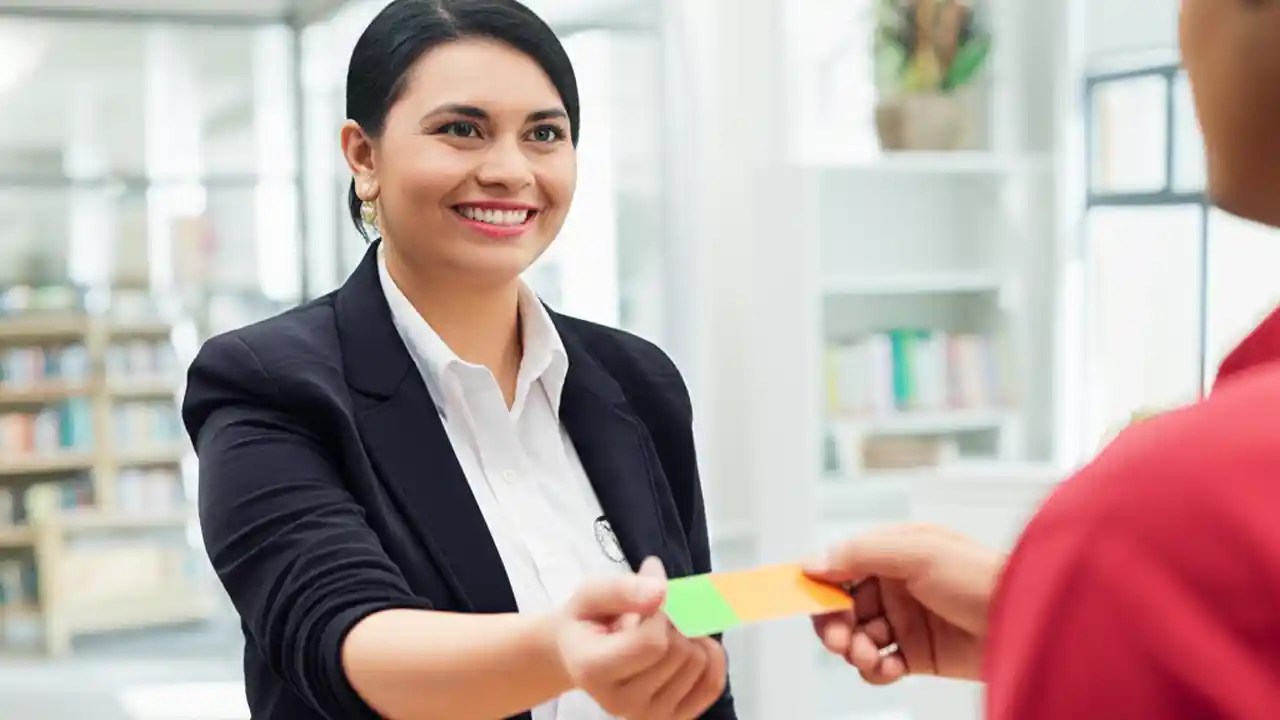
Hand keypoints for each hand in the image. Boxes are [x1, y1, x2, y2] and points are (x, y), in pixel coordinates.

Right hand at [553, 557, 726, 718]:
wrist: (580, 655)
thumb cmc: (587, 621)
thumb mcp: (592, 593)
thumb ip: (622, 589)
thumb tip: (660, 592)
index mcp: (594, 671)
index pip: (653, 643)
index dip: (662, 614)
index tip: (648, 601)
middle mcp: (620, 703)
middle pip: (680, 652)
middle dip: (675, 623)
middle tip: (654, 617)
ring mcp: (648, 716)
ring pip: (699, 663)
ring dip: (691, 636)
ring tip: (663, 633)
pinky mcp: (672, 719)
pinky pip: (713, 684)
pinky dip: (711, 657)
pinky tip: (689, 644)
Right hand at [803, 524, 1003, 683]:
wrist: (1027, 623)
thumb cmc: (980, 577)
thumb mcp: (916, 553)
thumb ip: (860, 554)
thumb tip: (813, 561)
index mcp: (893, 553)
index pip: (841, 566)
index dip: (821, 584)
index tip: (806, 600)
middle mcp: (896, 586)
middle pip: (843, 606)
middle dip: (834, 623)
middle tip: (838, 639)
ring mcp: (906, 621)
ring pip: (857, 637)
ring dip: (855, 649)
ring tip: (870, 655)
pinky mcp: (917, 654)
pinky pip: (879, 664)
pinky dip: (876, 669)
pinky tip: (889, 668)